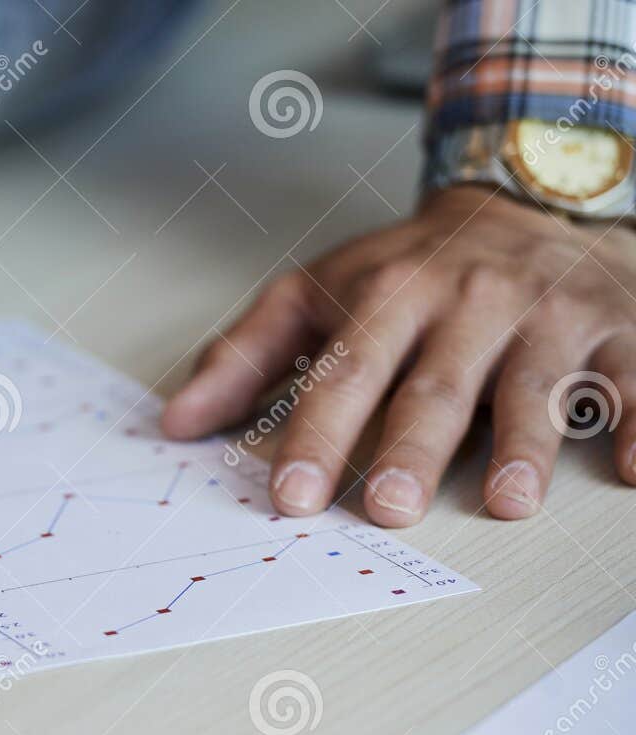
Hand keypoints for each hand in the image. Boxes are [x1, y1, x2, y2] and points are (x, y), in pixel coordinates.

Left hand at [162, 185, 635, 524]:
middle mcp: (469, 303)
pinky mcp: (617, 330)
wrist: (525, 198)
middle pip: (437, 386)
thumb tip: (173, 423)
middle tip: (386, 507)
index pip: (344, 372)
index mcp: (389, 295)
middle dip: (412, 449)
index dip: (314, 434)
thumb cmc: (409, 268)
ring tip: (508, 503)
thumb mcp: (314, 293)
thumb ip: (243, 357)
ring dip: (524, 445)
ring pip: (534, 385)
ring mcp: (547, 316)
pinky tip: (630, 466)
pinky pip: (631, 378)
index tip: (288, 495)